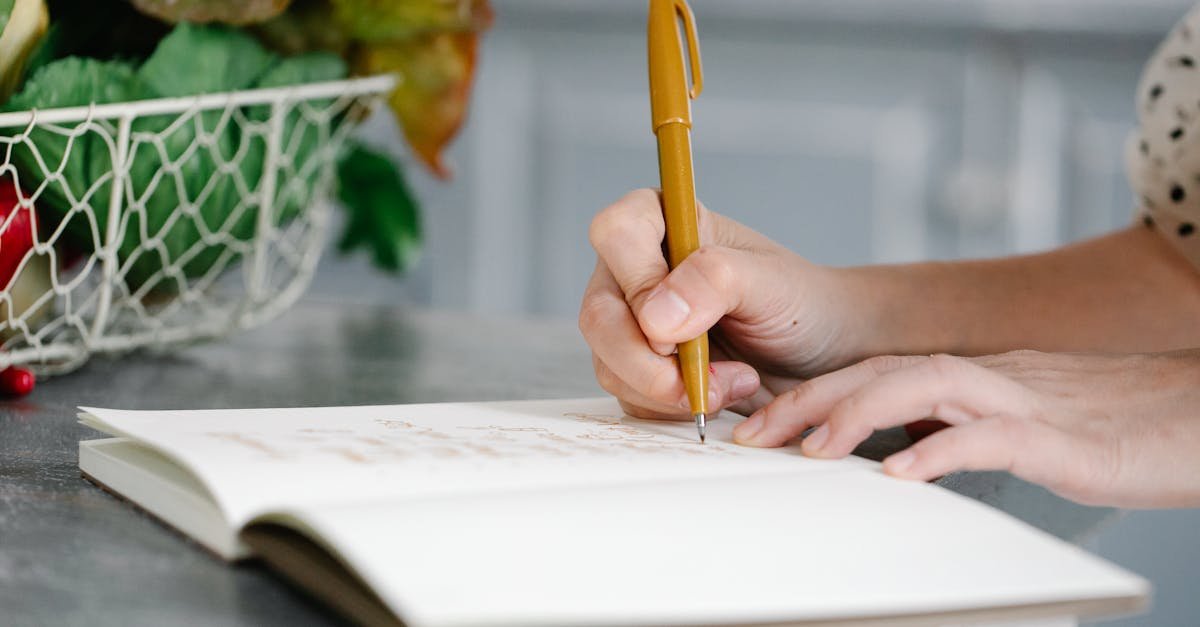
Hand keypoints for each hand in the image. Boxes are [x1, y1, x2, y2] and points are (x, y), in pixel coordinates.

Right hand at [580, 189, 857, 419]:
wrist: (821, 355)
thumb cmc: (800, 303)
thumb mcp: (770, 283)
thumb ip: (715, 281)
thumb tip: (655, 317)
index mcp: (662, 222)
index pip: (615, 233)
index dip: (638, 283)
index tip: (678, 326)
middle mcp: (635, 270)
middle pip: (599, 314)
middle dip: (647, 362)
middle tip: (698, 381)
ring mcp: (631, 322)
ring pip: (608, 363)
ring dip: (667, 391)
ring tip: (730, 383)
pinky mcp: (638, 368)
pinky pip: (628, 396)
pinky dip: (670, 409)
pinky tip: (715, 395)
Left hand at [733, 350, 1199, 507]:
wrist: (1199, 412)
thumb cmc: (1115, 423)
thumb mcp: (1017, 423)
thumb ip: (957, 426)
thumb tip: (899, 448)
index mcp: (972, 377)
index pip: (875, 374)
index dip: (811, 394)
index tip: (759, 423)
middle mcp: (988, 378)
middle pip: (881, 372)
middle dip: (809, 401)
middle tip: (753, 436)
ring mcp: (1024, 402)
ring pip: (924, 387)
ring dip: (858, 415)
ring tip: (809, 450)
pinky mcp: (1064, 439)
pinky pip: (992, 437)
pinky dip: (941, 450)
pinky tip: (902, 474)